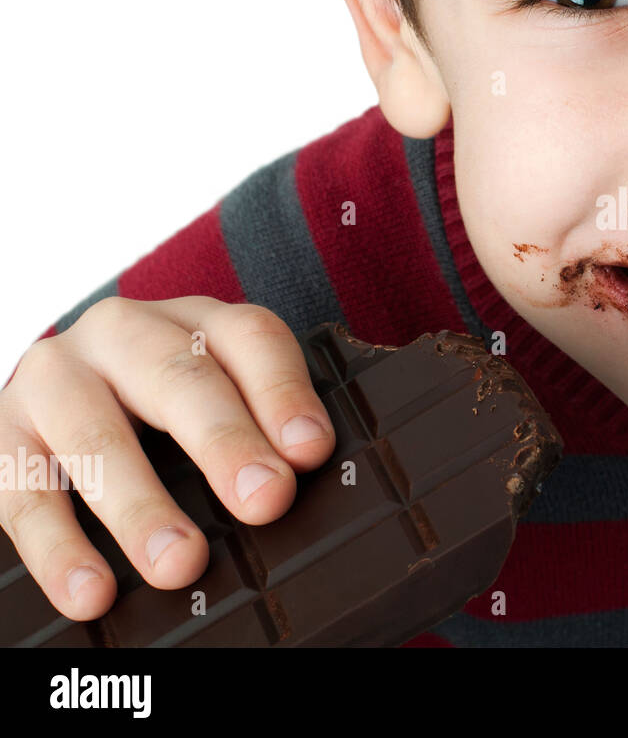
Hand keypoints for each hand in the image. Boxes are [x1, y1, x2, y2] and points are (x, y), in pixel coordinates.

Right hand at [0, 297, 334, 619]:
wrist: (58, 397)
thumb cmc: (161, 408)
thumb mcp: (217, 397)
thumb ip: (261, 429)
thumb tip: (302, 485)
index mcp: (195, 321)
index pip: (250, 339)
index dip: (283, 393)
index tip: (311, 451)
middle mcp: (125, 333)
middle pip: (179, 379)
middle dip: (225, 443)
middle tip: (265, 501)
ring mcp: (57, 377)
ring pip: (97, 436)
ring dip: (141, 507)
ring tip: (179, 563)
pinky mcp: (2, 431)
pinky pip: (24, 491)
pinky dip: (59, 549)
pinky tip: (91, 591)